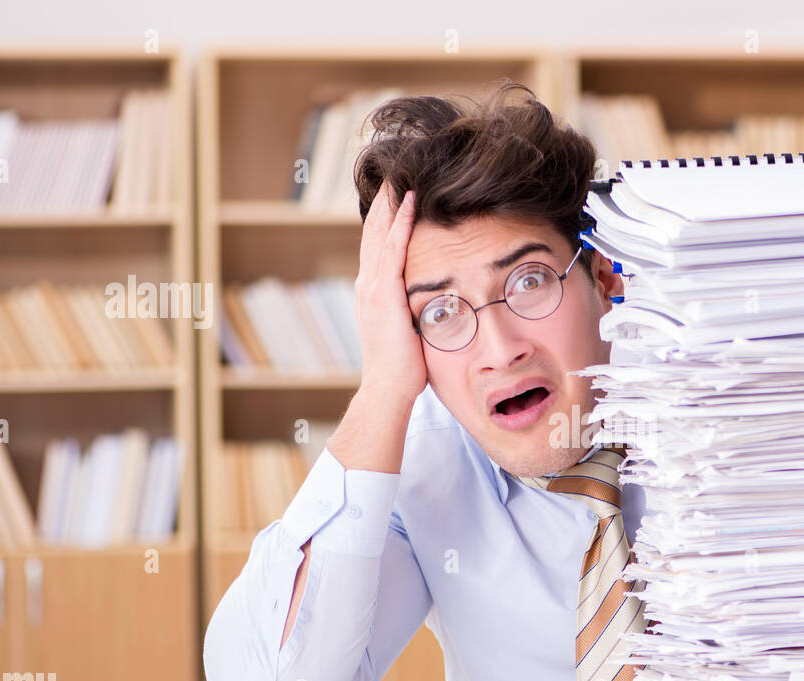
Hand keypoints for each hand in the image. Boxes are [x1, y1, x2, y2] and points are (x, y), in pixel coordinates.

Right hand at [326, 184, 422, 473]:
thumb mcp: (408, 329)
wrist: (388, 390)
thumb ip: (415, 309)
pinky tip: (409, 201)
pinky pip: (393, 250)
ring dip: (392, 200)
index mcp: (373, 290)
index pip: (378, 242)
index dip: (386, 214)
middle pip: (373, 228)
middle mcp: (368, 283)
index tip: (398, 188)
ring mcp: (373, 288)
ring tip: (402, 170)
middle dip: (384, 197)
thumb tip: (436, 300)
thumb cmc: (403, 368)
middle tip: (396, 166)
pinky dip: (400, 223)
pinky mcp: (385, 295)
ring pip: (380, 231)